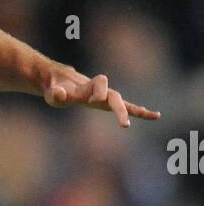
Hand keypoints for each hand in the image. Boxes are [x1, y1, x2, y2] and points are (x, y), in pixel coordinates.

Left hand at [43, 71, 160, 127]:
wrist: (59, 80)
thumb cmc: (55, 88)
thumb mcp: (52, 93)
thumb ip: (56, 93)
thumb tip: (60, 93)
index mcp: (87, 87)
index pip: (100, 85)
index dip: (99, 91)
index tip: (93, 100)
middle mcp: (99, 91)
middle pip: (115, 96)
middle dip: (120, 109)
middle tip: (124, 125)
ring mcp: (104, 97)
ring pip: (123, 102)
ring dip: (136, 110)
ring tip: (153, 115)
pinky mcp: (107, 104)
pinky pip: (125, 107)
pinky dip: (138, 110)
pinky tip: (154, 115)